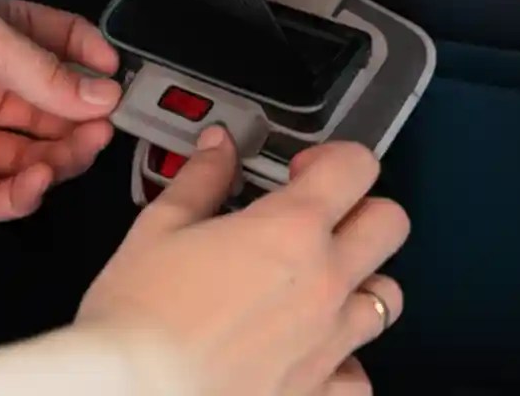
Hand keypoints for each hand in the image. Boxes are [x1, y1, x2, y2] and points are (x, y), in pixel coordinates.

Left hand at [0, 0, 122, 220]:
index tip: (116, 81)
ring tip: (73, 154)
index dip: (91, 65)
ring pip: (26, 156)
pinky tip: (36, 182)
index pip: (59, 48)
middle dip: (80, 122)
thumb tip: (102, 96)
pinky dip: (19, 195)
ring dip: (57, 159)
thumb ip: (48, 75)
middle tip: (101, 129)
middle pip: (49, 111)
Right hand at [76, 129, 408, 395]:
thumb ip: (201, 179)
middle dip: (360, 209)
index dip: (335, 158)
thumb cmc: (138, 316)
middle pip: (390, 224)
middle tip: (317, 218)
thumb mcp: (159, 226)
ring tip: (313, 283)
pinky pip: (360, 374)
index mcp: (288, 229)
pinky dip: (345, 359)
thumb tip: (218, 148)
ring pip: (387, 296)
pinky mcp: (319, 390)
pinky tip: (312, 349)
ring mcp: (329, 341)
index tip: (306, 169)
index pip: (356, 166)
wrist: (129, 389)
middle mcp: (322, 282)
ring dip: (358, 281)